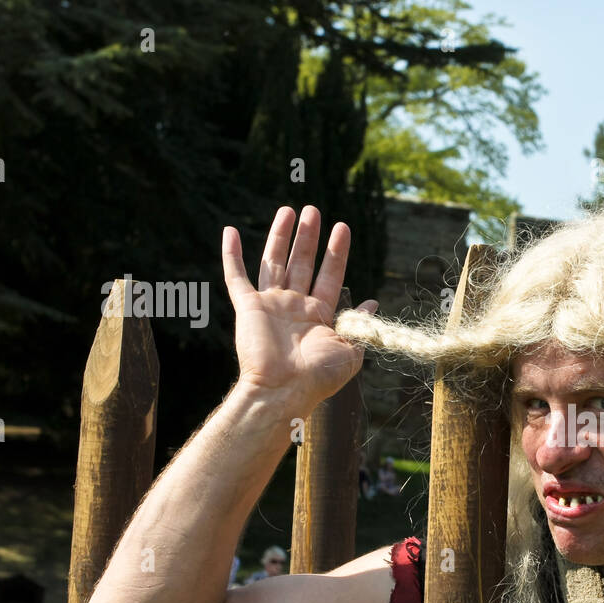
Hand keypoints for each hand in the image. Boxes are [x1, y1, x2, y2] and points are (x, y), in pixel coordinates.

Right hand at [221, 206, 377, 413]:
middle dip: (309, 237)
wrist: (285, 390)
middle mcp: (295, 307)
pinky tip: (230, 231)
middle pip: (303, 263)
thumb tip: (372, 303)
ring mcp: (271, 305)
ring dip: (281, 236)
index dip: (337, 252)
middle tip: (313, 210)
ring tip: (289, 210)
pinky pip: (236, 277)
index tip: (343, 228)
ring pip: (275, 262)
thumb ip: (361, 325)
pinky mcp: (248, 308)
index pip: (330, 276)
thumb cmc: (319, 377)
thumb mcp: (351, 351)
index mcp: (319, 316)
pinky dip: (232, 254)